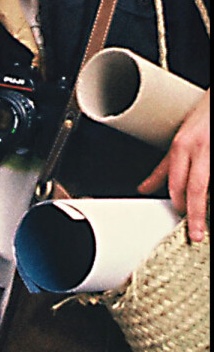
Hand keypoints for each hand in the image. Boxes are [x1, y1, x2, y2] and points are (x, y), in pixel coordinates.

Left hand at [138, 90, 209, 242]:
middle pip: (196, 187)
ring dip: (206, 205)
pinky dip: (213, 196)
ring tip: (204, 223)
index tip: (180, 217)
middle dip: (195, 214)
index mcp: (182, 146)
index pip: (177, 182)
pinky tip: (211, 204)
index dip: (178, 203)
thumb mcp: (178, 140)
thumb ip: (163, 167)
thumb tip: (144, 188)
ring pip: (207, 184)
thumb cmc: (202, 118)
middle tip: (195, 233)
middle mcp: (200, 148)